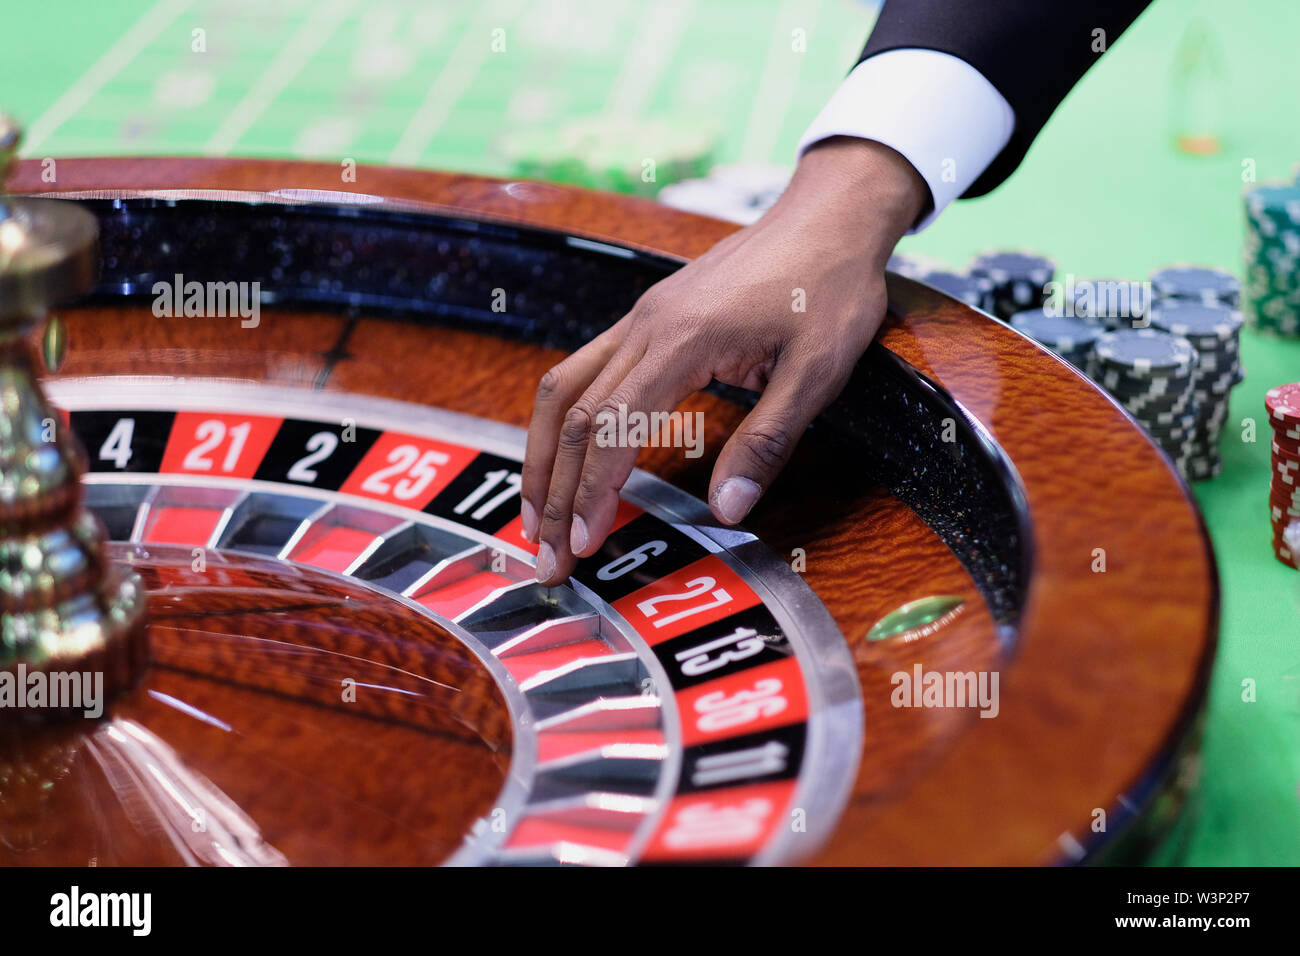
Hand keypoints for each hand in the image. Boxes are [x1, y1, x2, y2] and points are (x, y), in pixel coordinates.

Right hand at [521, 137, 928, 584]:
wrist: (828, 216)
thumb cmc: (829, 289)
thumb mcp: (816, 373)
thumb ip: (767, 442)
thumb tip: (727, 511)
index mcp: (684, 339)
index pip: (614, 427)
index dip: (592, 491)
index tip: (581, 542)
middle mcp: (645, 325)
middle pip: (573, 415)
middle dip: (553, 490)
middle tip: (546, 555)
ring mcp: (639, 318)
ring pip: (561, 389)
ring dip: (542, 456)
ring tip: (534, 516)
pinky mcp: (645, 317)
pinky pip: (582, 369)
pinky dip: (561, 421)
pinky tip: (562, 457)